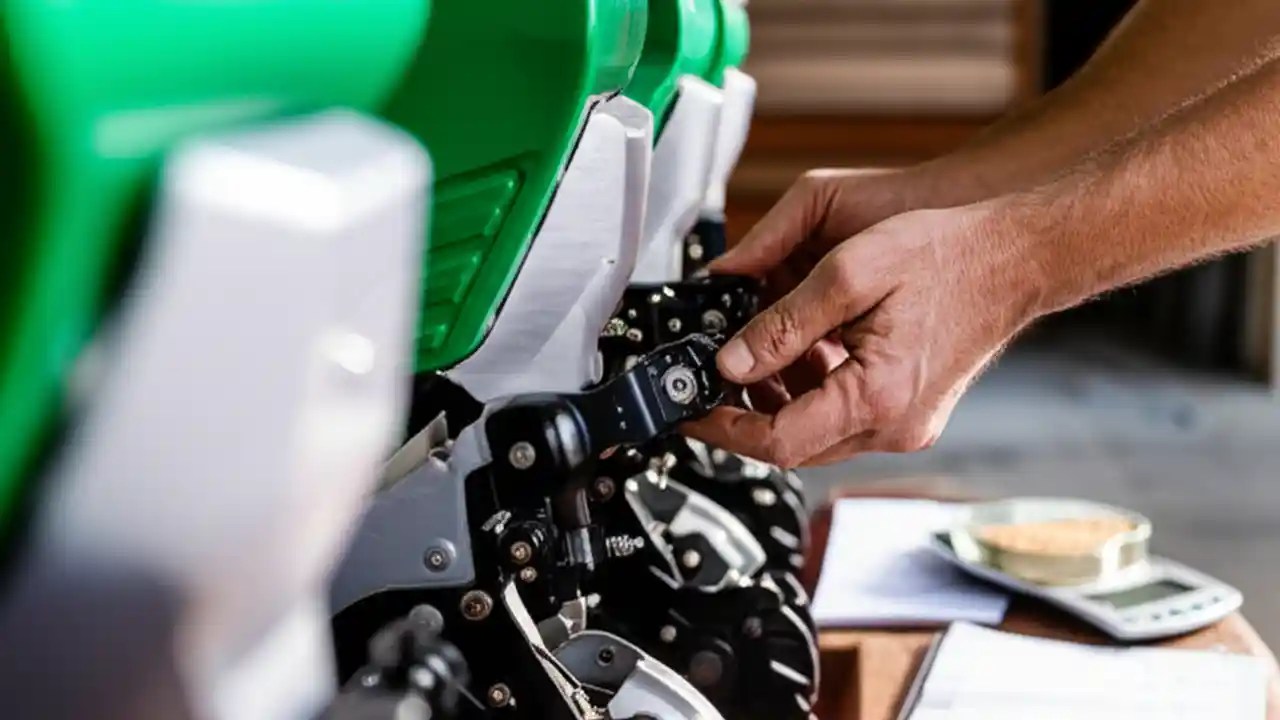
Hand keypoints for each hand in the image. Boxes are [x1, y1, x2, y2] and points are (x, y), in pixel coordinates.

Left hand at [684, 190, 1044, 467]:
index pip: (777, 441)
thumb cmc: (949, 255)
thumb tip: (730, 364)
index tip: (689, 411)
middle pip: (793, 444)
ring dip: (777, 400)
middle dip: (744, 413)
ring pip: (816, 432)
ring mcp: (906, 425)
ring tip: (756, 352)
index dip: (722, 429)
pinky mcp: (911, 413)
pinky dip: (812, 390)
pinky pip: (843, 416)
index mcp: (877, 397)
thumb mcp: (850, 271)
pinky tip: (804, 350)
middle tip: (710, 378)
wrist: (1017, 256)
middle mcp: (894, 426)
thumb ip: (783, 324)